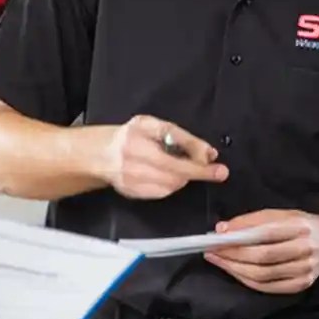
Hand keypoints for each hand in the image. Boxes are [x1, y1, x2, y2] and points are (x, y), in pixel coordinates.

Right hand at [101, 115, 227, 198]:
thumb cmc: (131, 136)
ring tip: (182, 167)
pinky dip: (172, 185)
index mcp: (138, 137)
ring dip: (184, 177)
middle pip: (175, 172)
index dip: (197, 158)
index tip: (217, 163)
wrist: (101, 155)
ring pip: (172, 184)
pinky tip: (168, 176)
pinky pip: (163, 192)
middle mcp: (133, 159)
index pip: (173, 148)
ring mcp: (132, 179)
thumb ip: (180, 137)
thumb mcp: (153, 125)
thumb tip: (208, 153)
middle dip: (198, 172)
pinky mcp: (133, 193)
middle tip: (216, 171)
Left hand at [204, 210, 318, 294]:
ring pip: (263, 275)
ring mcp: (305, 270)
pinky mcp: (302, 285)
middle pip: (262, 257)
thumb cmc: (301, 225)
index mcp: (299, 226)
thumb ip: (253, 220)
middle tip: (212, 252)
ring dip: (236, 270)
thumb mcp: (281, 214)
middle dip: (233, 256)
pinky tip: (235, 272)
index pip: (265, 233)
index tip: (217, 237)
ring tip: (219, 262)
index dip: (239, 237)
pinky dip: (248, 281)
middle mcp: (305, 249)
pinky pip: (269, 287)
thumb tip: (223, 229)